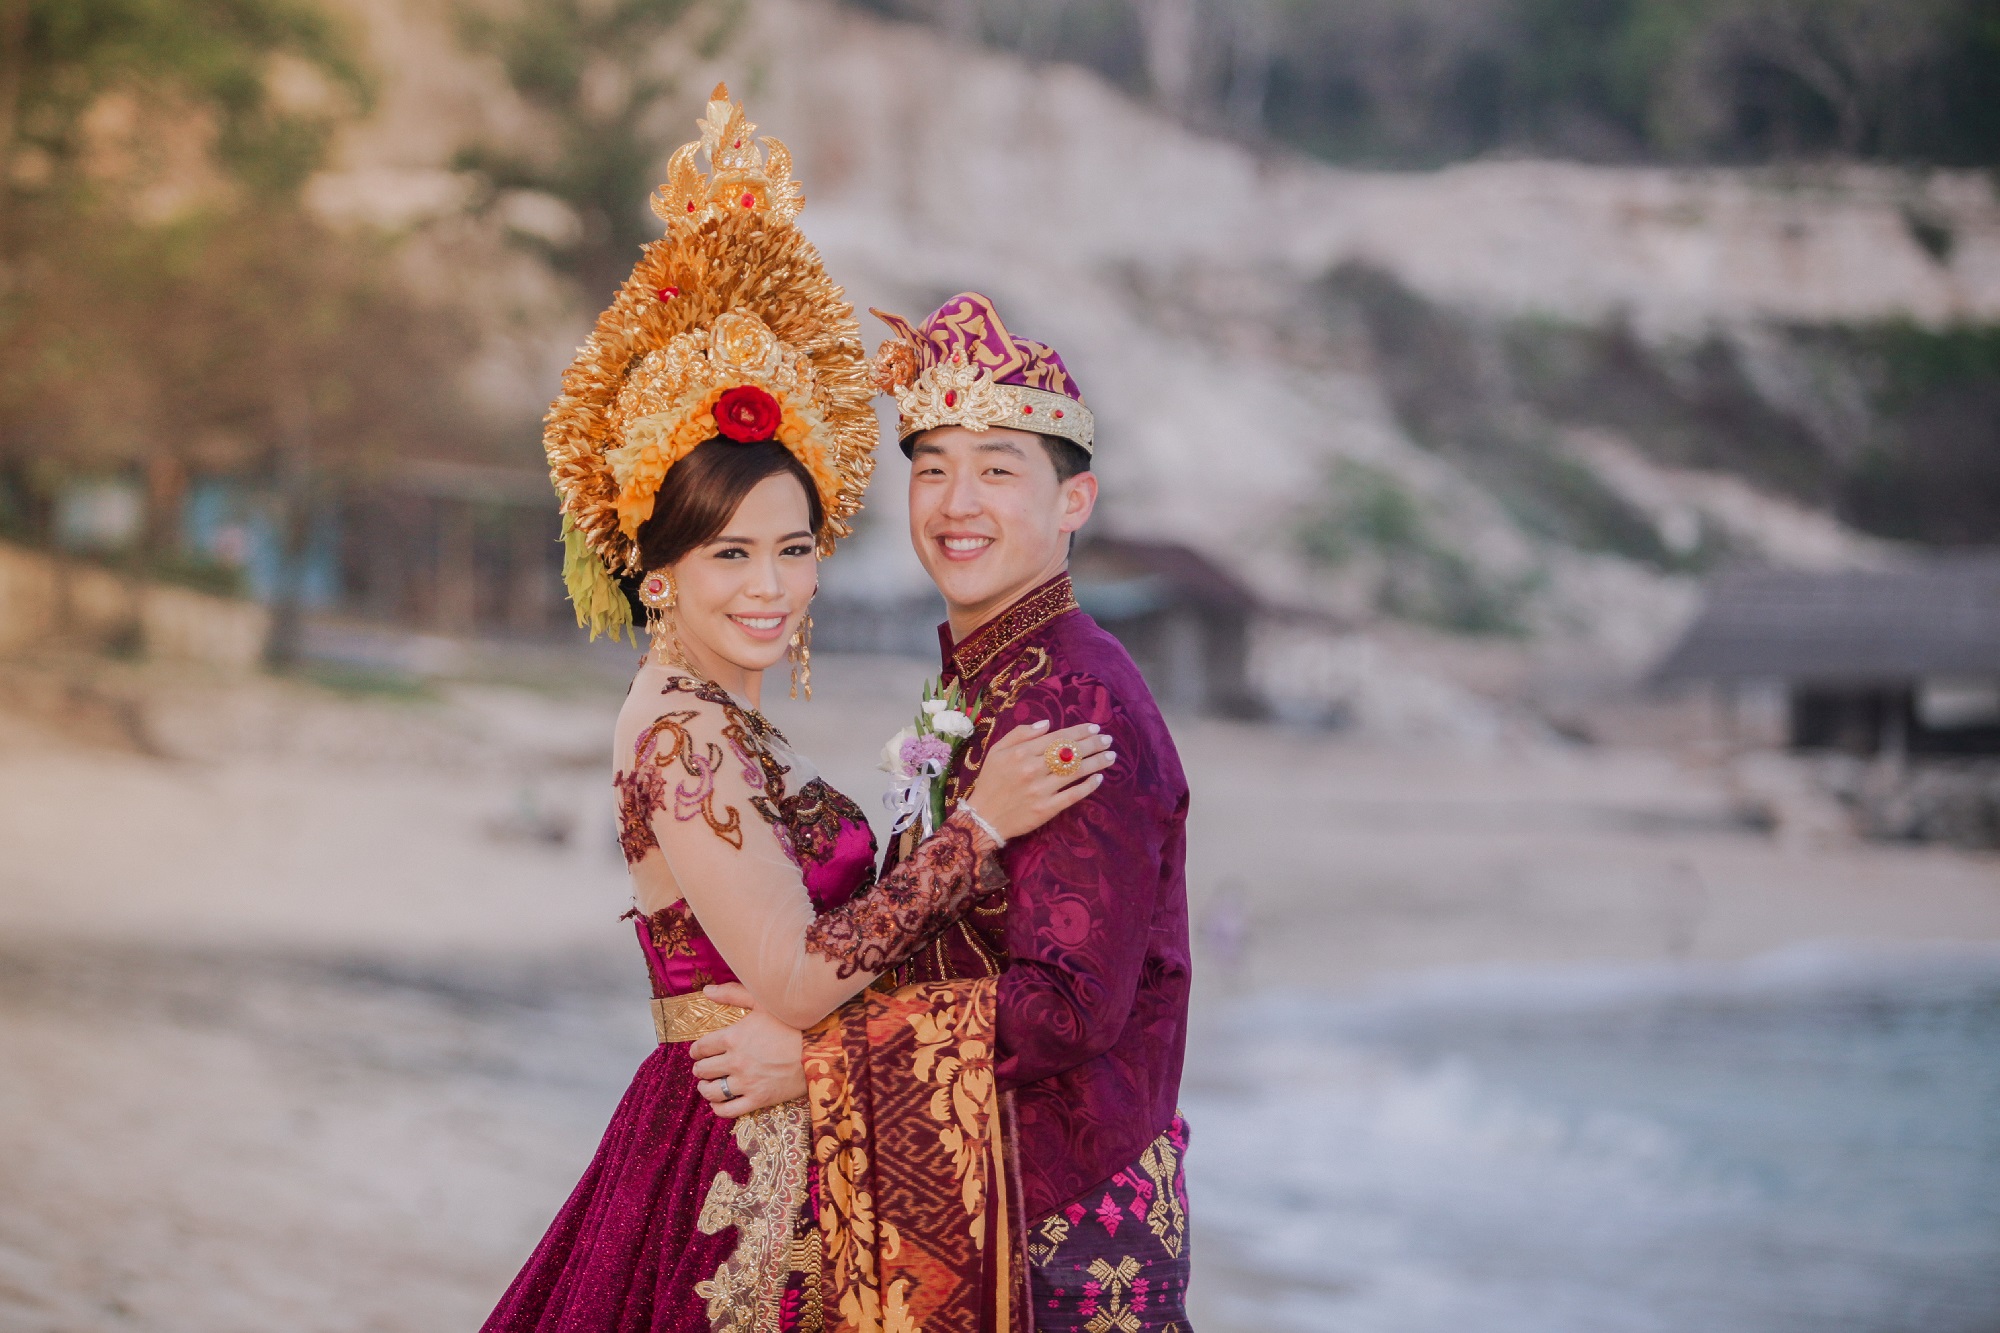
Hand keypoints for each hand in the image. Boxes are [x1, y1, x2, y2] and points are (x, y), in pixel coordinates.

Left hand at [689, 982, 806, 1117]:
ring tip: (706, 1086)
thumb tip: (707, 991)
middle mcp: (735, 1061)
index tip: (697, 1052)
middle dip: (699, 1069)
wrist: (820, 1048)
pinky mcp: (758, 1099)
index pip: (701, 1047)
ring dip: (705, 1089)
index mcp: (733, 1037)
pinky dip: (718, 1108)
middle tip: (702, 1068)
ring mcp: (746, 1082)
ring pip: (712, 1091)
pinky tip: (718, 1104)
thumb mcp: (763, 1002)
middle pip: (703, 1070)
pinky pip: (729, 1110)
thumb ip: (733, 994)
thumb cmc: (793, 1023)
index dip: (696, 1051)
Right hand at [963, 720, 1114, 842]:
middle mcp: (1033, 769)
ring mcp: (1041, 790)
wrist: (983, 818)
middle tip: (1108, 740)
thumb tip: (1047, 723)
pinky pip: (1072, 795)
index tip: (1095, 727)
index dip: (1079, 731)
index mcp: (1022, 753)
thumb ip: (1020, 734)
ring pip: (1075, 772)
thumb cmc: (990, 782)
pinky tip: (1099, 778)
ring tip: (1111, 756)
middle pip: (1070, 753)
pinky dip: (1088, 786)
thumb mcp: (997, 751)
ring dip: (1096, 762)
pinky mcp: (1046, 809)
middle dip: (1093, 744)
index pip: (1058, 737)